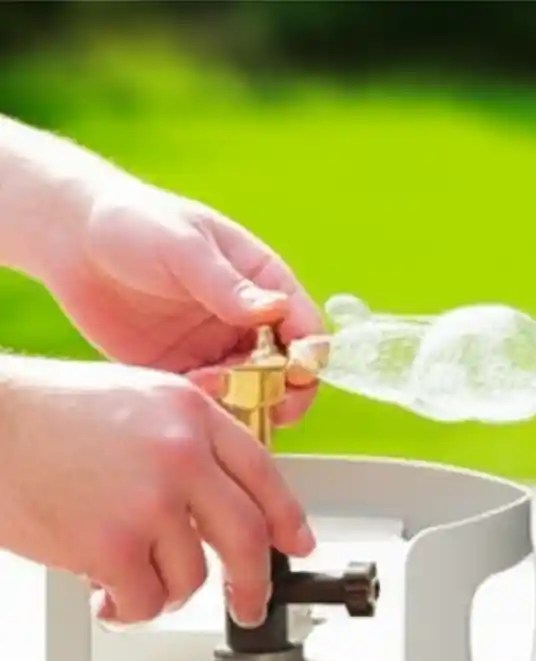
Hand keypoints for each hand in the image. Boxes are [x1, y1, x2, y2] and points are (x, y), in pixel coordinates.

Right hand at [0, 356, 315, 625]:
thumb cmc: (47, 412)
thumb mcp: (138, 397)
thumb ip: (186, 437)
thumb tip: (219, 492)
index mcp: (193, 413)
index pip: (263, 473)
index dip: (287, 517)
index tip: (296, 543)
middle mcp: (183, 454)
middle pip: (247, 534)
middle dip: (253, 581)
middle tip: (250, 603)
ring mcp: (151, 499)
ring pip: (191, 574)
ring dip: (166, 593)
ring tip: (134, 584)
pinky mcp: (111, 542)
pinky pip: (144, 598)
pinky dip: (129, 609)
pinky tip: (108, 598)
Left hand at [28, 178, 323, 423]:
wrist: (69, 237)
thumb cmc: (135, 222)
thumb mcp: (184, 247)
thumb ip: (227, 285)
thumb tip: (276, 310)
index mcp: (263, 282)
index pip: (304, 325)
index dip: (309, 354)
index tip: (295, 374)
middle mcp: (247, 320)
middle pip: (287, 369)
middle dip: (282, 390)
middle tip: (264, 403)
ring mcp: (215, 348)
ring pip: (251, 390)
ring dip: (243, 400)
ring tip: (209, 387)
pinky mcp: (180, 369)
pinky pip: (207, 399)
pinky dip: (207, 406)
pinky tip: (185, 392)